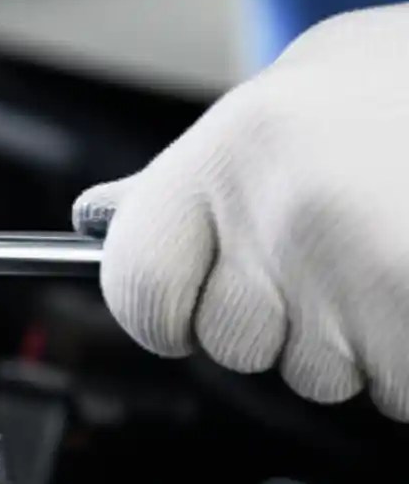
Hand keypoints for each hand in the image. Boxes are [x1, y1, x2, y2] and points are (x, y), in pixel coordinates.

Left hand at [72, 4, 408, 418]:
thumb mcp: (297, 92)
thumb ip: (195, 171)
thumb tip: (104, 217)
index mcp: (235, 149)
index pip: (135, 284)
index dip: (163, 303)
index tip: (188, 295)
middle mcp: (286, 218)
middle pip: (228, 341)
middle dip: (278, 316)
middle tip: (345, 240)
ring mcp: (360, 285)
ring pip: (314, 374)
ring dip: (354, 337)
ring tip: (399, 248)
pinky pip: (389, 391)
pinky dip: (406, 360)